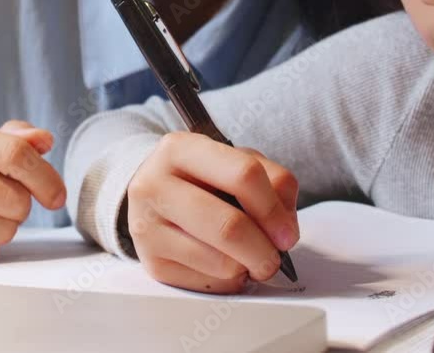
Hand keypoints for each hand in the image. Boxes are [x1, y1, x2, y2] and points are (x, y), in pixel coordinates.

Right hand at [126, 132, 299, 293]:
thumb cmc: (201, 178)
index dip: (273, 208)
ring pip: (221, 262)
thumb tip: (285, 226)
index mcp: (180, 149)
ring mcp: (147, 227)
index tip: (287, 232)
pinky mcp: (151, 263)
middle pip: (229, 226)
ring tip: (248, 257)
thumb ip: (272, 180)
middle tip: (275, 258)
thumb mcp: (235, 160)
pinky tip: (224, 262)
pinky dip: (228, 280)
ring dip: (247, 267)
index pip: (243, 175)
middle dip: (264, 250)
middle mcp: (155, 186)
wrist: (152, 195)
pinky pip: (208, 283)